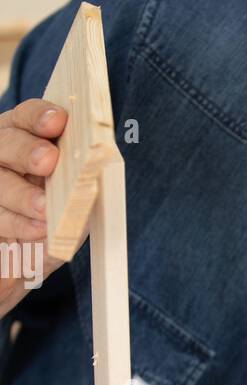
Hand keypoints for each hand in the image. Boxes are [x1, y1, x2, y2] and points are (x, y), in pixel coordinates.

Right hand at [0, 99, 68, 316]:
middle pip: (5, 143)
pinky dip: (16, 224)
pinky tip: (36, 231)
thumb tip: (99, 169)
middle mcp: (1, 157)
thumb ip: (82, 181)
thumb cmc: (52, 224)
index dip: (39, 116)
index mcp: (23, 142)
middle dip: (27, 150)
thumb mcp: (75, 201)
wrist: (19, 268)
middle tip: (49, 160)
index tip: (58, 121)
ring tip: (45, 210)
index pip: (26, 118)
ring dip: (21, 195)